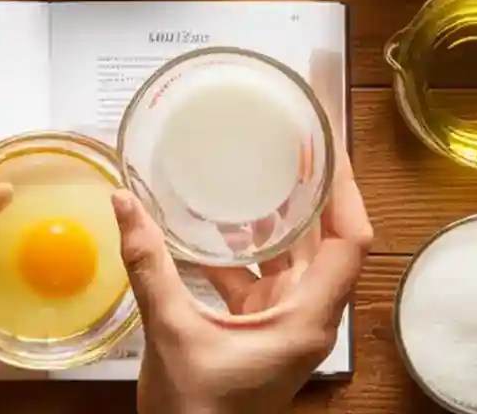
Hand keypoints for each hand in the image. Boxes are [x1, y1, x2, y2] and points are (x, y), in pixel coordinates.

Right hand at [112, 150, 372, 413]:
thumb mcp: (170, 331)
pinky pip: (257, 278)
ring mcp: (282, 325)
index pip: (351, 241)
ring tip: (253, 171)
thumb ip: (149, 265)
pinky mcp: (257, 331)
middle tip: (292, 145)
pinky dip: (238, 252)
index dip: (345, 191)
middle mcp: (305, 318)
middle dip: (310, 194)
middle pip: (325, 243)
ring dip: (272, 220)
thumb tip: (125, 204)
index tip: (328, 147)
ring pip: (289, 259)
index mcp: (306, 320)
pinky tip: (207, 227)